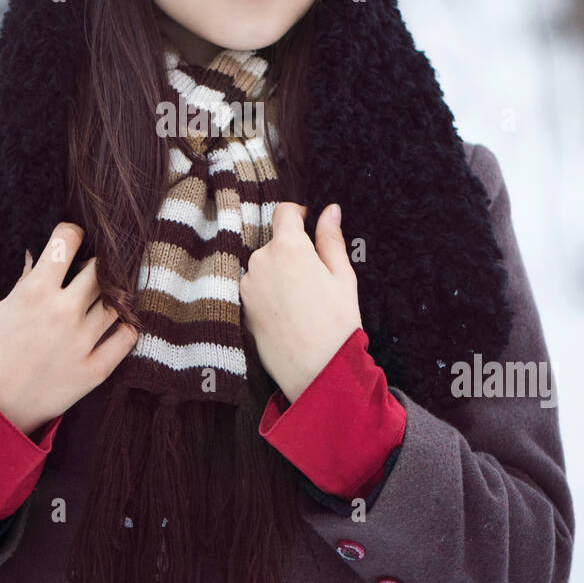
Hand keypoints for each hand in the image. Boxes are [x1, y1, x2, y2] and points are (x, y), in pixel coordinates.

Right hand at [0, 222, 138, 435]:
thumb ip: (28, 281)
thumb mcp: (2, 310)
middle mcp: (64, 312)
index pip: (67, 241)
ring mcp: (83, 342)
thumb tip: (43, 256)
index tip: (75, 237)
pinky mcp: (95, 370)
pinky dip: (124, 328)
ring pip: (116, 303)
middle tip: (91, 272)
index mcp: (36, 292)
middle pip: (100, 270)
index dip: (73, 233)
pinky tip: (114, 326)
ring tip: (100, 301)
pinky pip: (126, 337)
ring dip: (111, 298)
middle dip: (97, 266)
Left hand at [239, 202, 362, 403]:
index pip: (283, 212)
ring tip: (301, 300)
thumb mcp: (343, 277)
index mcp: (288, 247)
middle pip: (274, 242)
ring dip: (278, 272)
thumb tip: (330, 209)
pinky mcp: (241, 306)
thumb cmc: (338, 324)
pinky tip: (286, 312)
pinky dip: (268, 292)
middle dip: (292, 251)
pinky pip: (255, 288)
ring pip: (263, 266)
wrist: (317, 372)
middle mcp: (260, 261)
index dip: (298, 214)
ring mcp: (247, 284)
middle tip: (314, 277)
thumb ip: (331, 239)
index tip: (308, 223)